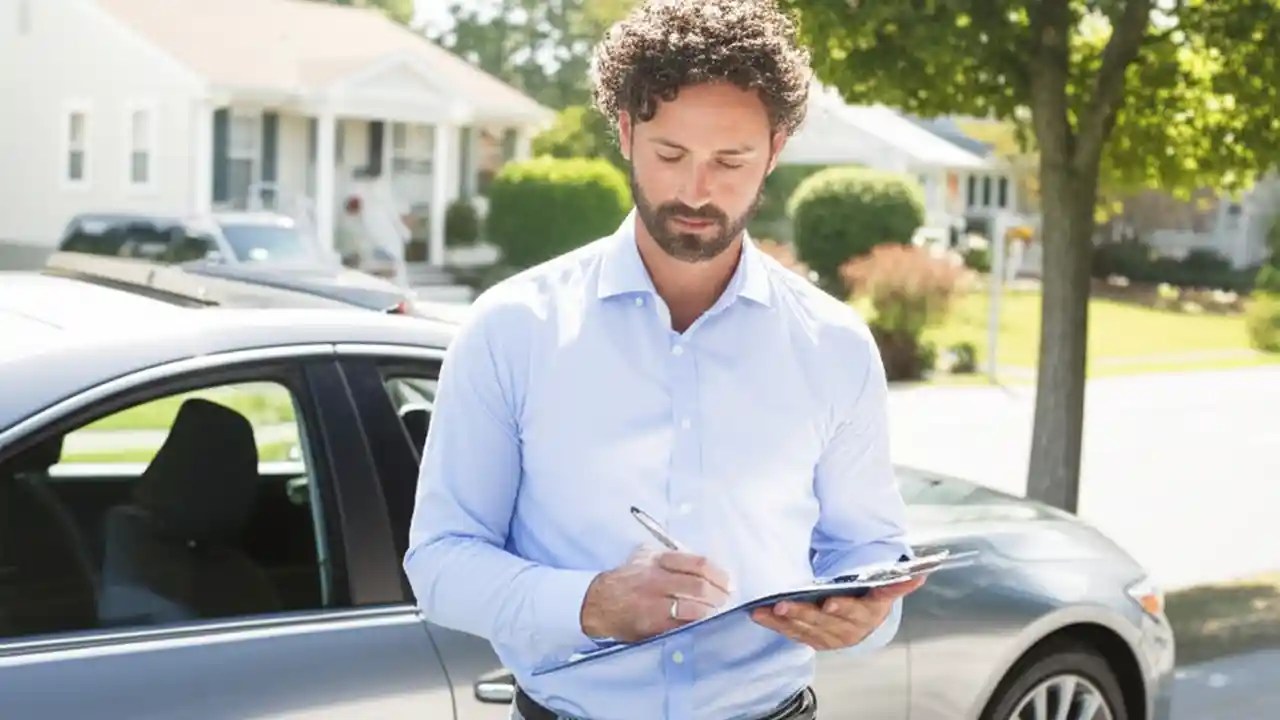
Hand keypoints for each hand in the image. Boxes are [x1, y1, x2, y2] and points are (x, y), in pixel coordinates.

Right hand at [580, 546, 731, 641]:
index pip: (698, 564)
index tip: (727, 582)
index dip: (718, 574)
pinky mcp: (652, 625)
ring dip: (710, 612)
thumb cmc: (627, 579)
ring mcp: (654, 604)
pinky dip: (696, 625)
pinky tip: (701, 624)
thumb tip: (704, 566)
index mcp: (658, 561)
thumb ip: (671, 556)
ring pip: (694, 609)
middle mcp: (657, 580)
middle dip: (719, 595)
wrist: (597, 602)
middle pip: (700, 587)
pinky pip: (682, 626)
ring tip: (715, 612)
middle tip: (725, 599)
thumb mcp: (644, 557)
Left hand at [750, 576, 925, 649]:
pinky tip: (759, 615)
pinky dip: (775, 625)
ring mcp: (828, 638)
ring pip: (805, 630)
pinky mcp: (812, 640)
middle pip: (824, 623)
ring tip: (767, 609)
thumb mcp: (883, 589)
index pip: (855, 612)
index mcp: (866, 616)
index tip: (830, 603)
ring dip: (784, 620)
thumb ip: (896, 582)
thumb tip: (920, 574)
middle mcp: (847, 631)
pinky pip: (792, 633)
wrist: (864, 622)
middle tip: (785, 604)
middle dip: (804, 614)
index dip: (843, 609)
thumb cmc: (869, 598)